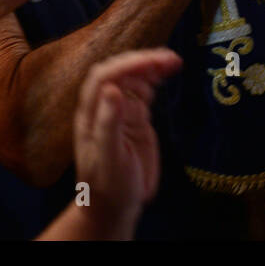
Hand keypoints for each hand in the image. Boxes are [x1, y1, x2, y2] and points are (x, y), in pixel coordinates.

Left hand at [72, 48, 181, 237]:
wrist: (115, 206)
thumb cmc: (108, 186)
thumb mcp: (108, 158)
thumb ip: (108, 124)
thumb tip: (112, 89)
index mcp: (91, 114)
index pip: (103, 78)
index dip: (125, 65)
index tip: (151, 62)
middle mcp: (103, 107)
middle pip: (119, 72)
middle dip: (142, 61)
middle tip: (170, 59)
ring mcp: (120, 112)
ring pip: (133, 78)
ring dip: (151, 66)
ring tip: (174, 62)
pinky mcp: (136, 118)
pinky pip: (144, 91)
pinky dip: (156, 78)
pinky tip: (169, 72)